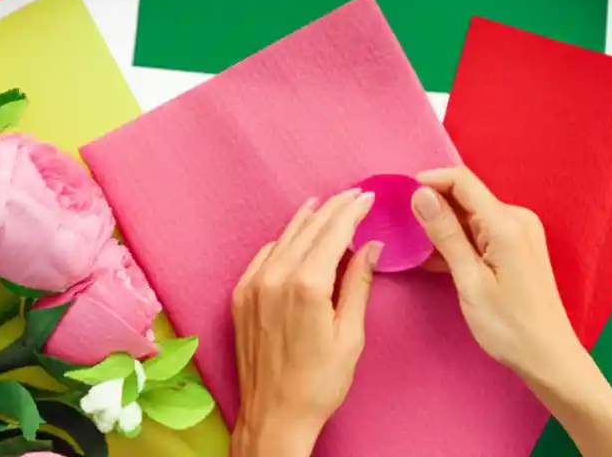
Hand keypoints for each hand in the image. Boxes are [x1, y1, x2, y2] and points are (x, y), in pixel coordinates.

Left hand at [231, 189, 381, 456]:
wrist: (274, 415)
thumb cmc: (318, 383)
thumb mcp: (351, 334)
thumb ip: (358, 283)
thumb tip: (370, 246)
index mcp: (307, 285)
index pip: (333, 232)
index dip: (352, 211)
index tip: (367, 197)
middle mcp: (275, 278)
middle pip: (309, 228)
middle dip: (333, 209)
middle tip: (353, 195)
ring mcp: (253, 286)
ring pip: (284, 238)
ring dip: (308, 220)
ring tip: (326, 205)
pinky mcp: (241, 296)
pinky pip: (264, 256)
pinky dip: (283, 241)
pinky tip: (295, 236)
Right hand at [412, 167, 579, 377]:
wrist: (548, 356)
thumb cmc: (508, 326)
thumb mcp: (470, 281)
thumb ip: (446, 234)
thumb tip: (420, 194)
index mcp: (507, 223)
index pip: (462, 181)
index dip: (429, 180)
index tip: (399, 194)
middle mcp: (518, 218)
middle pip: (467, 196)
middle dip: (433, 205)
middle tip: (402, 226)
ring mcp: (520, 231)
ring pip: (472, 214)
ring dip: (444, 225)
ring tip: (415, 246)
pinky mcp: (518, 245)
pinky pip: (482, 230)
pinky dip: (460, 240)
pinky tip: (437, 259)